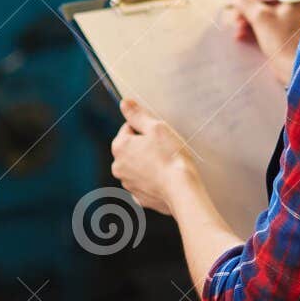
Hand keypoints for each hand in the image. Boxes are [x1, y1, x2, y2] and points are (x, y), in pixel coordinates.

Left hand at [110, 98, 197, 215]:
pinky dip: (152, 180)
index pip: (128, 128)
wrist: (181, 190)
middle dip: (145, 147)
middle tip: (164, 149)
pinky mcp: (139, 197)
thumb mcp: (156, 128)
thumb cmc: (171, 157)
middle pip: (131, 148)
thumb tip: (124, 103)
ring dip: (148, 163)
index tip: (159, 135)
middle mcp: (118, 166)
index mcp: (119, 146)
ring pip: (137, 166)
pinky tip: (165, 178)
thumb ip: (138, 115)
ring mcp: (127, 183)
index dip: (146, 129)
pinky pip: (144, 183)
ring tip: (166, 164)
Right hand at [229, 0, 299, 84]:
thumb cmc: (284, 41)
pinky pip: (267, 28)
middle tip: (235, 19)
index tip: (238, 1)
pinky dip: (254, 30)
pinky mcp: (286, 37)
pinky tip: (241, 37)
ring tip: (237, 30)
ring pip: (265, 15)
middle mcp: (294, 7)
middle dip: (247, 9)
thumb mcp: (261, 18)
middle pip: (266, 0)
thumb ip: (247, 4)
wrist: (298, 69)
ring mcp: (291, 22)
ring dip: (248, 21)